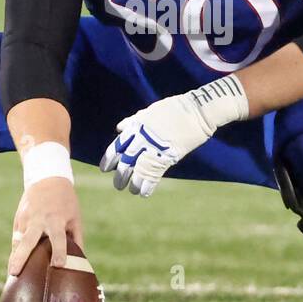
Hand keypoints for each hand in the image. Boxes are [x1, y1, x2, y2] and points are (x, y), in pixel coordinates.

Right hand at [8, 176, 82, 275]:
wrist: (47, 179)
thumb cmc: (66, 202)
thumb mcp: (75, 217)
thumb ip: (77, 239)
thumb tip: (80, 263)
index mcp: (56, 219)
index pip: (57, 238)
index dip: (59, 251)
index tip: (58, 265)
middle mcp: (38, 220)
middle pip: (28, 240)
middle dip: (21, 257)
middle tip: (15, 273)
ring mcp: (26, 219)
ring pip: (18, 241)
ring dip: (15, 257)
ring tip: (12, 274)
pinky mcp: (18, 219)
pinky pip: (16, 238)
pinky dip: (15, 251)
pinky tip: (14, 265)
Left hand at [100, 93, 215, 197]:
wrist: (197, 110)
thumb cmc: (175, 108)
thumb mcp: (151, 111)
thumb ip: (134, 121)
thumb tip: (119, 128)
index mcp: (137, 126)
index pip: (118, 145)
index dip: (110, 158)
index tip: (105, 169)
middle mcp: (143, 138)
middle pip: (126, 160)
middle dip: (121, 175)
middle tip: (118, 185)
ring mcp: (156, 147)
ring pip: (139, 170)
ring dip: (134, 183)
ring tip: (132, 190)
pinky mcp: (170, 156)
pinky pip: (155, 174)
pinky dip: (148, 185)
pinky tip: (143, 193)